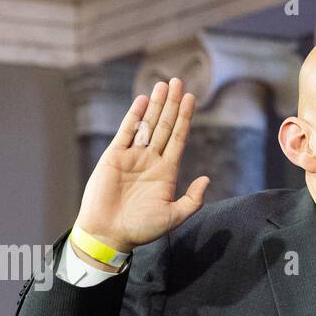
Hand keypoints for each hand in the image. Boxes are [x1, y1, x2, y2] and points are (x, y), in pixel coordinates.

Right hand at [74, 77, 209, 252]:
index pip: (178, 139)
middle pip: (164, 126)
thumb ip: (192, 200)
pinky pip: (126, 131)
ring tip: (163, 84)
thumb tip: (206, 179)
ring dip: (155, 105)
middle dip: (172, 104)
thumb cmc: (141, 229)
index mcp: (167, 173)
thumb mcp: (173, 217)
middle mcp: (151, 161)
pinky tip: (143, 100)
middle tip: (178, 82)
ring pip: (147, 125)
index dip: (185, 119)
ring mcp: (132, 157)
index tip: (191, 99)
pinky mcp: (114, 156)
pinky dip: (135, 116)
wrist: (109, 233)